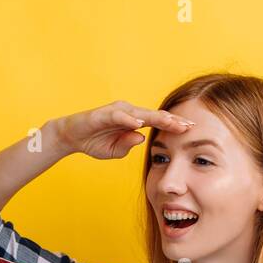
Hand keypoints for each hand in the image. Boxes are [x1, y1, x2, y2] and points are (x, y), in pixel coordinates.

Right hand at [49, 101, 192, 160]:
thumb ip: (128, 145)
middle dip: (173, 121)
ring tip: (173, 123)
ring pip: (142, 113)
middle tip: (190, 125)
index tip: (191, 131)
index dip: (174, 126)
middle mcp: (129, 112)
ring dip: (158, 118)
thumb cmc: (94, 142)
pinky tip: (140, 124)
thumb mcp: (115, 151)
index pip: (159, 123)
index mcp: (134, 121)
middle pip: (155, 116)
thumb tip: (141, 138)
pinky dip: (130, 119)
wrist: (71, 137)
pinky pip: (119, 115)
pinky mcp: (104, 113)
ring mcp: (117, 111)